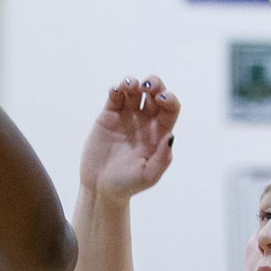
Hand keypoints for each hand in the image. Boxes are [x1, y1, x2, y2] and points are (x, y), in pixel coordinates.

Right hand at [81, 77, 178, 199]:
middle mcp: (145, 121)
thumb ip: (162, 158)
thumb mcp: (148, 176)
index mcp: (159, 133)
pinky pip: (115, 96)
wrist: (100, 188)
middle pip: (155, 93)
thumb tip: (171, 136)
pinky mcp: (108, 116)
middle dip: (154, 84)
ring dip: (134, 82)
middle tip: (147, 86)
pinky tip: (116, 91)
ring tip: (129, 85)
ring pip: (134, 90)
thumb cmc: (127, 185)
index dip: (169, 98)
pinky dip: (116, 89)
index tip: (161, 98)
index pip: (170, 108)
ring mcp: (126, 117)